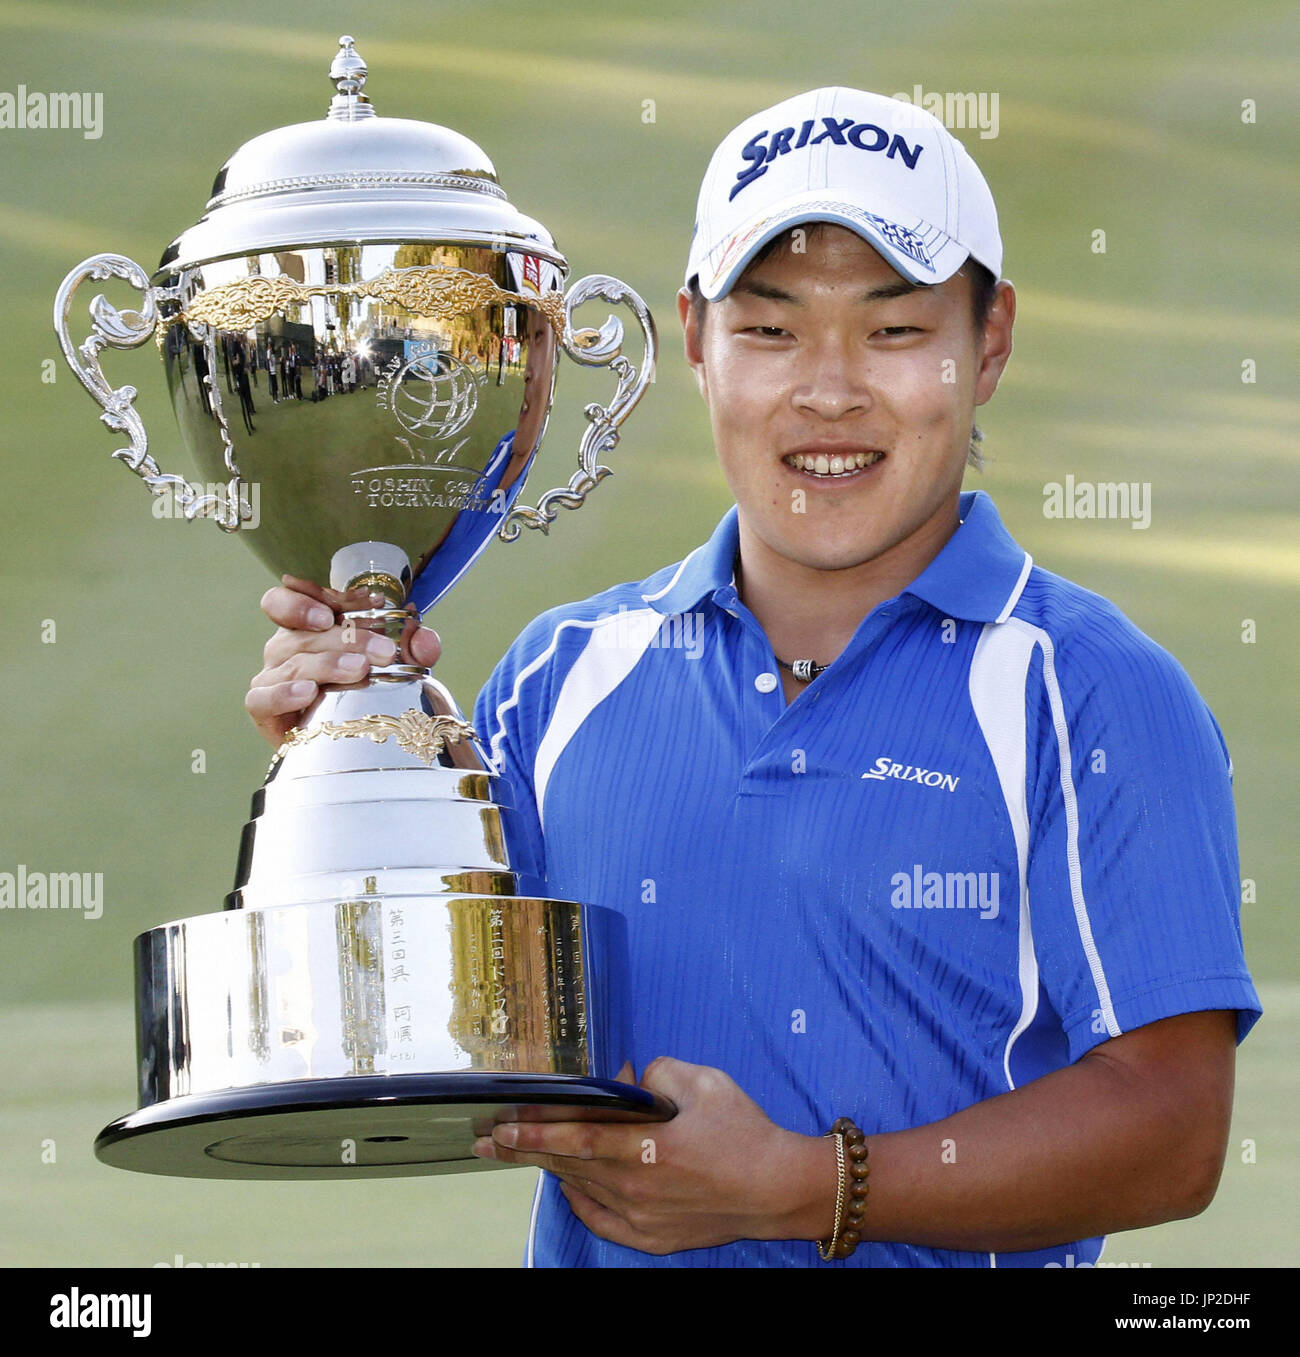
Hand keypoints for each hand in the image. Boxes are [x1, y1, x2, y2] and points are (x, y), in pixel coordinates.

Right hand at [244, 574, 441, 747]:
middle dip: (349, 637)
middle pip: (305, 630)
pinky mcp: (263, 709)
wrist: (344, 744)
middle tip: (384, 650)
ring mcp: (272, 676)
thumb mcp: (397, 666)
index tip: (362, 604)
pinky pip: (261, 698)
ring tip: (359, 670)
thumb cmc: (366, 694)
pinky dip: (283, 693)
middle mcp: (286, 646)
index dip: (320, 594)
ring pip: (291, 661)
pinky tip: (308, 692)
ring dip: (328, 663)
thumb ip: (414, 648)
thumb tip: (425, 638)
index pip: (296, 595)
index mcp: (309, 625)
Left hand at [472, 1057, 835, 1254]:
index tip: (501, 1125)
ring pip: (581, 1189)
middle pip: (566, 1165)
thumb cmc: (742, 1131)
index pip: (574, 1137)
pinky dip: (580, 1200)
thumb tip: (624, 1079)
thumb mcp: (701, 1082)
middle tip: (489, 1140)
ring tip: (520, 1154)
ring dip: (549, 1170)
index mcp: (645, 1146)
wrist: (777, 1188)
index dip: (533, 1131)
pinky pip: (601, 1218)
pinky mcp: (651, 1237)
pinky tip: (568, 1185)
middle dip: (524, 1150)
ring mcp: (640, 1217)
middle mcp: (634, 1186)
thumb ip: (654, 1074)